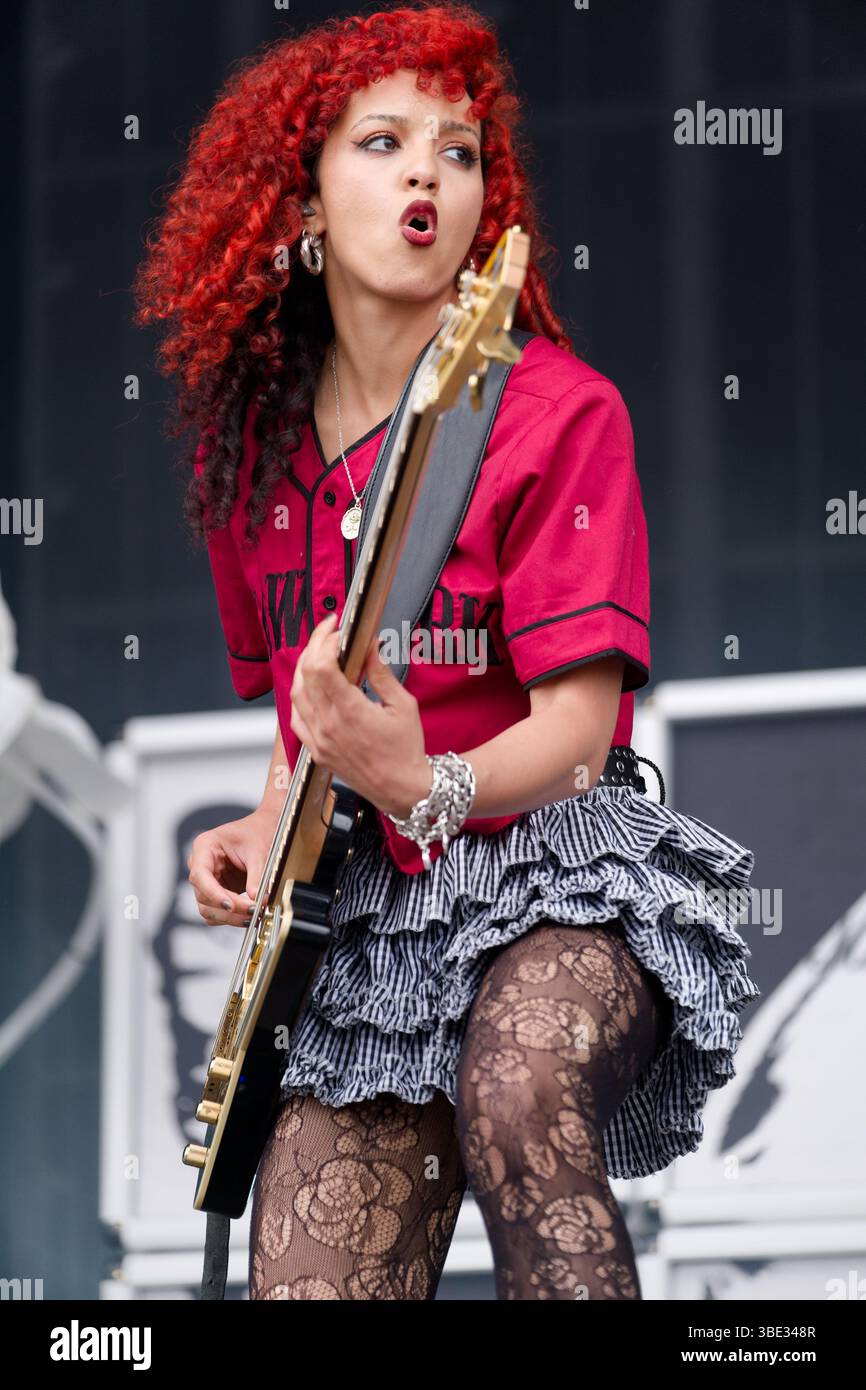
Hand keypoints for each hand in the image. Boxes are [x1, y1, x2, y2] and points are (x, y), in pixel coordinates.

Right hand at [187, 805, 277, 928]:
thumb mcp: (258, 851)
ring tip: (253, 916)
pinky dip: (231, 918)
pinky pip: (217, 911)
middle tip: (253, 910)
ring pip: (208, 908)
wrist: (263, 830)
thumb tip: (255, 898)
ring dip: (229, 917)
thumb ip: (256, 876)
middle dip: (228, 908)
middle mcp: (201, 865)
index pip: (200, 875)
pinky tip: (248, 916)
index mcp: (205, 847)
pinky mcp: (218, 891)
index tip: (231, 905)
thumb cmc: (256, 833)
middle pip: (203, 896)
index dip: (213, 893)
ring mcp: (208, 880)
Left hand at [289, 612, 432, 818]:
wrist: (403, 790)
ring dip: (305, 669)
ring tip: (321, 655)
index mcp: (350, 712)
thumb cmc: (407, 752)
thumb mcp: (403, 705)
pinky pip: (297, 717)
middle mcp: (329, 725)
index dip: (325, 640)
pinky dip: (301, 696)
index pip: (321, 666)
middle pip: (305, 674)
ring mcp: (319, 740)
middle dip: (315, 646)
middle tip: (330, 634)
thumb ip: (380, 673)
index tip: (336, 629)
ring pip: (296, 693)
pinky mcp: (317, 750)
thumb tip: (369, 646)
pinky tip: (313, 687)